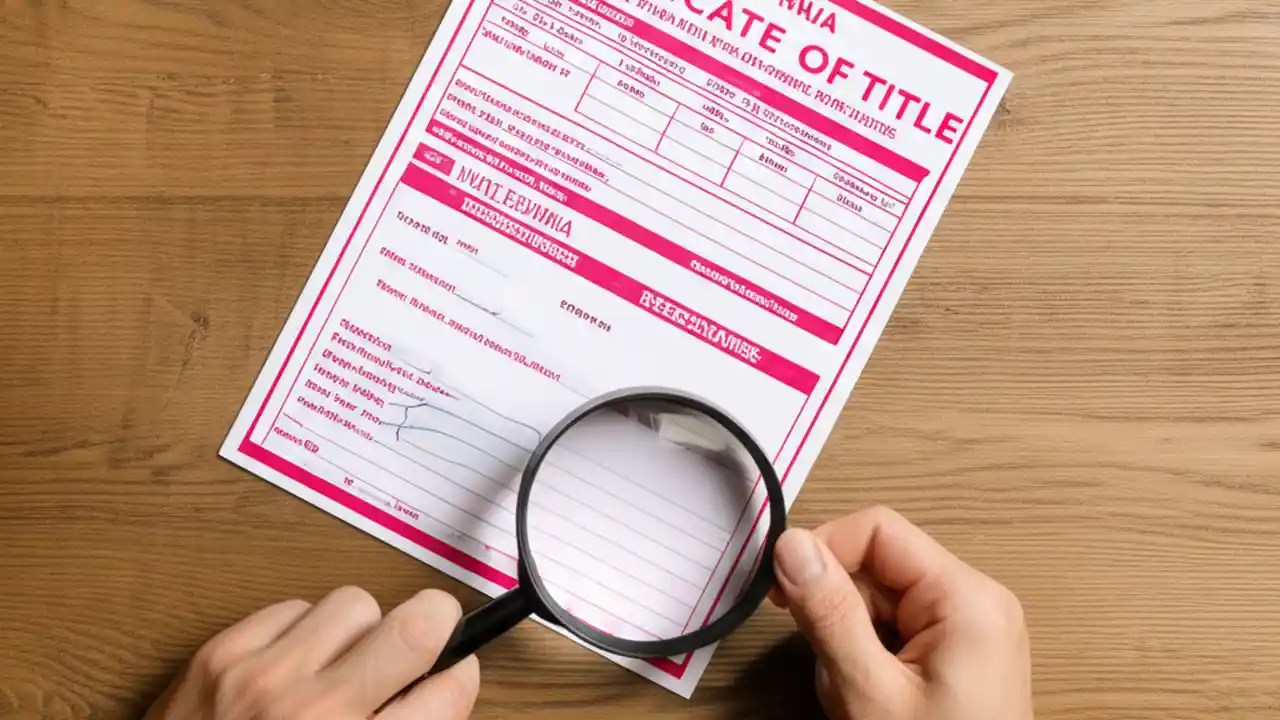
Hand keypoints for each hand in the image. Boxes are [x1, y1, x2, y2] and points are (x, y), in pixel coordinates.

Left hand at [144, 587, 478, 719]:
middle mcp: (316, 713)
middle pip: (416, 625)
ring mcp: (262, 677)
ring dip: (358, 629)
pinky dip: (299, 631)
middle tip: (428, 635)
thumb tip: (440, 686)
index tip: (454, 674)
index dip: (460, 677)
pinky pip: (292, 607)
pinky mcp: (218, 655)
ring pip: (353, 603)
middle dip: (434, 624)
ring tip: (341, 661)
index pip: (448, 690)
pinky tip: (290, 665)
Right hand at [772, 507, 1031, 719]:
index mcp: (966, 598)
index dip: (823, 548)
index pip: (878, 530)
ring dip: (848, 636)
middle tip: (822, 657)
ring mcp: (970, 628)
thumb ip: (829, 613)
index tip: (781, 587)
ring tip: (854, 691)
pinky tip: (869, 696)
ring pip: (880, 598)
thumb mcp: (868, 691)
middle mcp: (976, 601)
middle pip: (878, 563)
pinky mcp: (958, 652)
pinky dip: (867, 655)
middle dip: (836, 605)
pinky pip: (895, 628)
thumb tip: (792, 546)